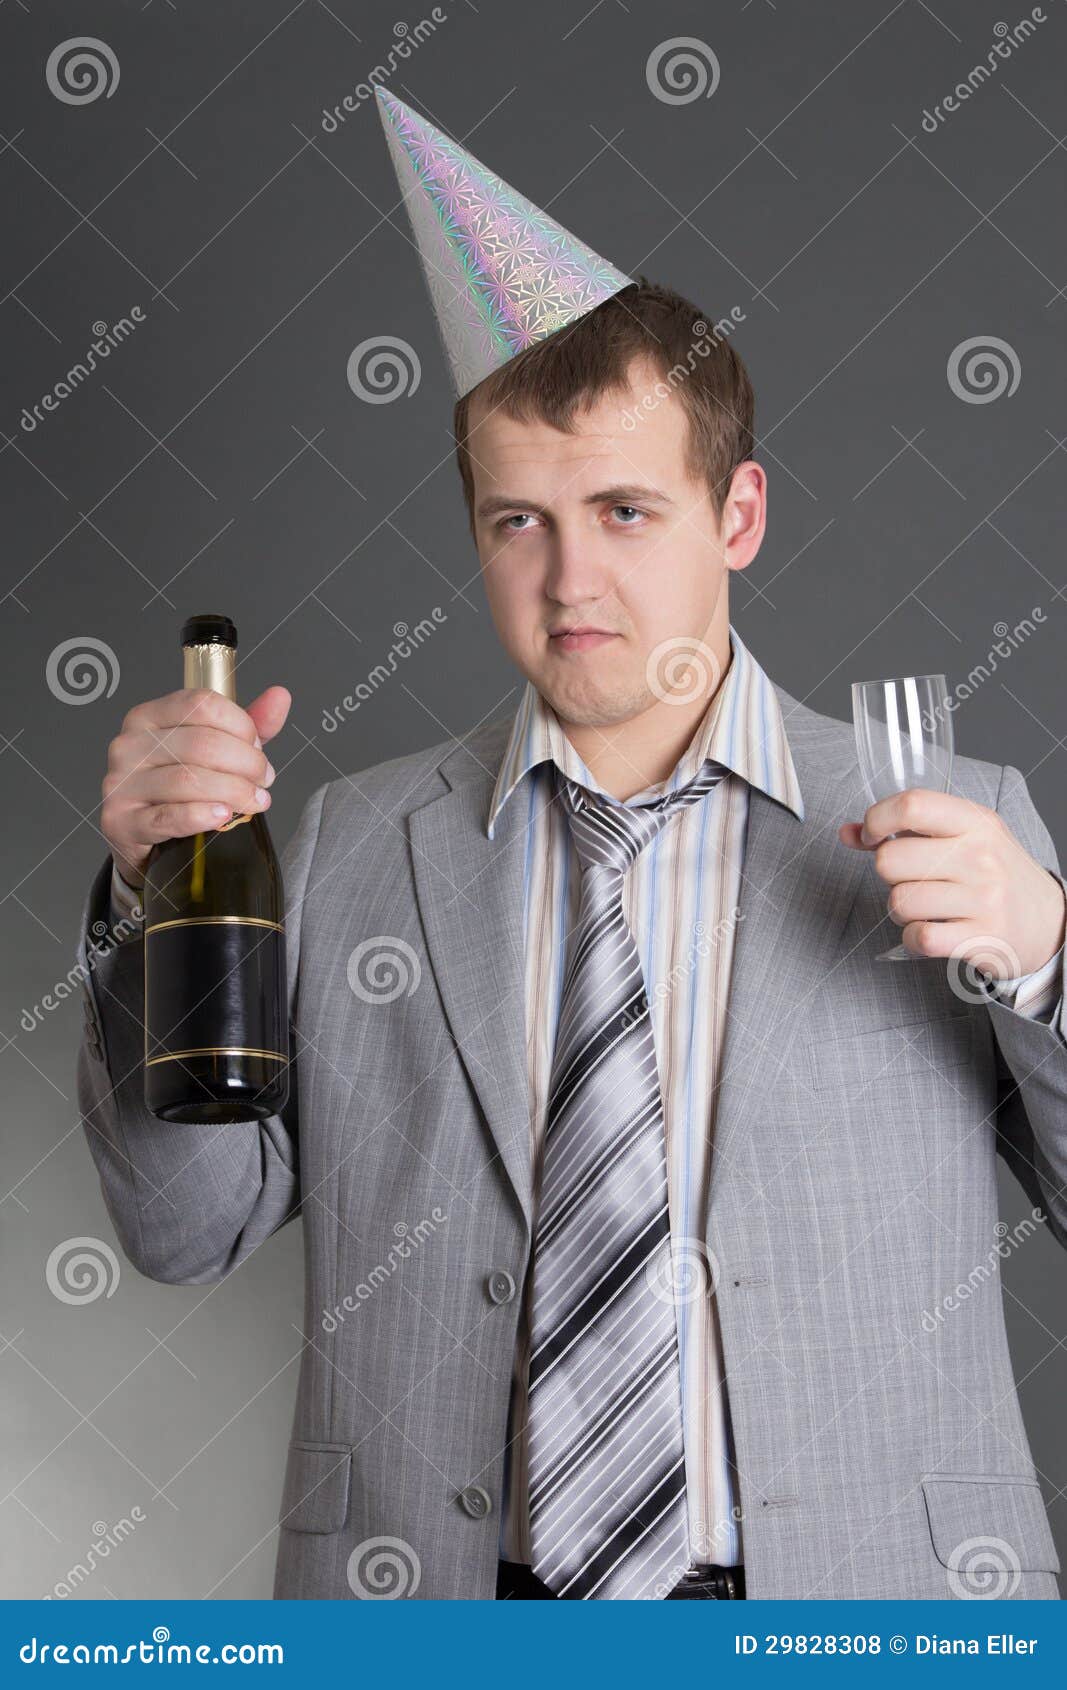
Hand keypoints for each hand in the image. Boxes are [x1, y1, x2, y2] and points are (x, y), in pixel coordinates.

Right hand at [100, 685, 290, 886]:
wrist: (141, 837)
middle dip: (246, 763)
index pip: (202, 705)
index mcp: (149, 716)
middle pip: (202, 743)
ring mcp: (122, 783)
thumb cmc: (177, 789)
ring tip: (253, 801)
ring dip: (234, 792)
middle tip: (263, 781)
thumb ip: (248, 725)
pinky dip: (202, 815)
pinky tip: (223, 816)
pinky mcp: (122, 821)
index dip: (242, 726)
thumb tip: (280, 697)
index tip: (259, 748)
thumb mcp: (213, 751)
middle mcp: (129, 745)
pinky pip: (168, 816)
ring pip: (189, 779)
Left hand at [839, 787, 1066, 978]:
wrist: (1048, 922)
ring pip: (900, 901)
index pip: (912, 804)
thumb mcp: (961, 839)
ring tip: (924, 907)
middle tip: (910, 879)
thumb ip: (904, 831)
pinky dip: (913, 938)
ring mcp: (984, 898)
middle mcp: (980, 855)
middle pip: (891, 860)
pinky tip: (929, 931)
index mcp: (975, 821)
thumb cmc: (994, 875)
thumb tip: (848, 833)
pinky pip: (919, 936)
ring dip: (900, 910)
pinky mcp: (981, 937)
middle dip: (888, 874)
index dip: (876, 820)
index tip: (872, 836)